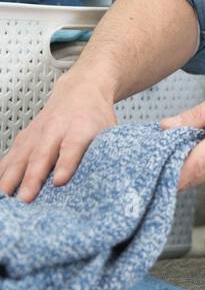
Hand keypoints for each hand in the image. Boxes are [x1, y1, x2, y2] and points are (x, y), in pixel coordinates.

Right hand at [0, 72, 117, 201]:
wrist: (81, 90)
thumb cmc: (96, 117)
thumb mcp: (109, 132)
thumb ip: (106, 154)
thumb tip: (109, 183)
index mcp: (80, 129)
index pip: (72, 147)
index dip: (66, 164)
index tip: (59, 181)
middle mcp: (54, 130)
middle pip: (41, 155)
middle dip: (32, 178)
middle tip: (25, 199)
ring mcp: (36, 134)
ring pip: (20, 158)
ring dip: (10, 178)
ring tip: (4, 199)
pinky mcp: (24, 139)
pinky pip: (9, 158)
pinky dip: (1, 173)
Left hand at [161, 81, 204, 191]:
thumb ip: (197, 114)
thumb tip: (167, 127)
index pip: (187, 170)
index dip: (164, 172)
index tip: (147, 165)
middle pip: (191, 176)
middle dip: (171, 166)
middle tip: (156, 149)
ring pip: (203, 173)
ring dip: (189, 162)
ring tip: (181, 140)